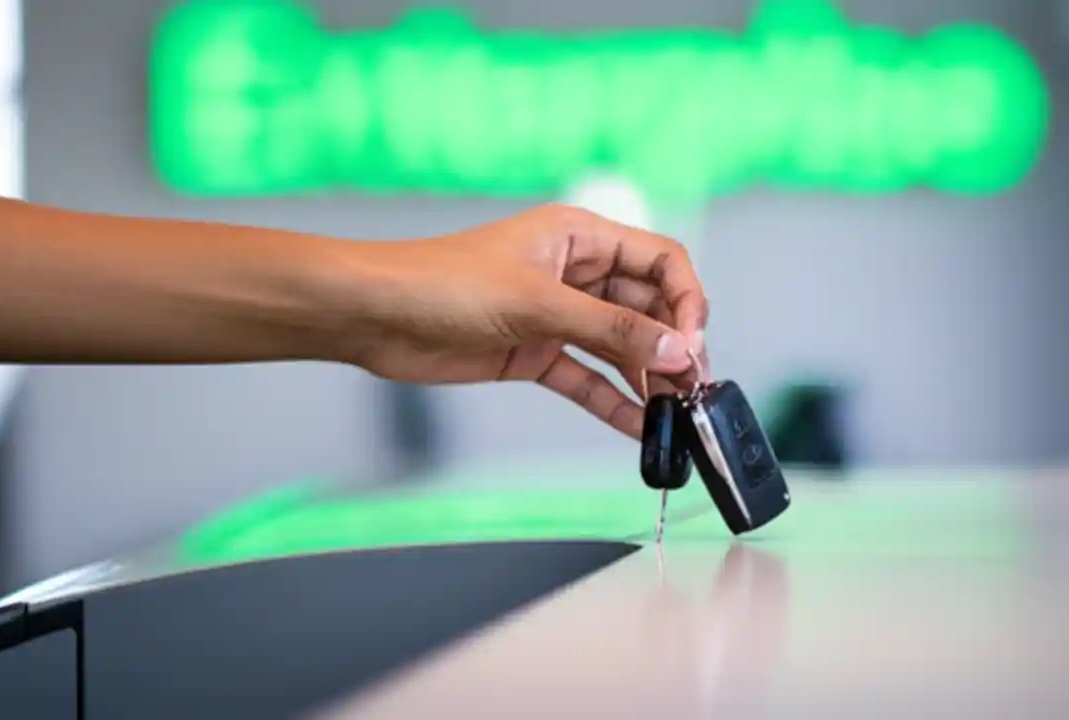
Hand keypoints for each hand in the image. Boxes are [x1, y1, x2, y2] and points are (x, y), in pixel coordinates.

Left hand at [345, 204, 709, 438]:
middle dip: (672, 346)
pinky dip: (610, 401)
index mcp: (578, 236)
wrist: (374, 315)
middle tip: (693, 389)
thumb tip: (676, 351)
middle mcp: (573, 272)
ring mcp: (554, 315)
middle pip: (644, 307)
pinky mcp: (533, 352)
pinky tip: (636, 427)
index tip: (693, 345)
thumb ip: (610, 328)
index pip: (658, 261)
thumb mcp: (536, 302)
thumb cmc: (441, 283)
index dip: (685, 300)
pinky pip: (585, 377)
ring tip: (674, 415)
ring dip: (647, 378)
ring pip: (618, 346)